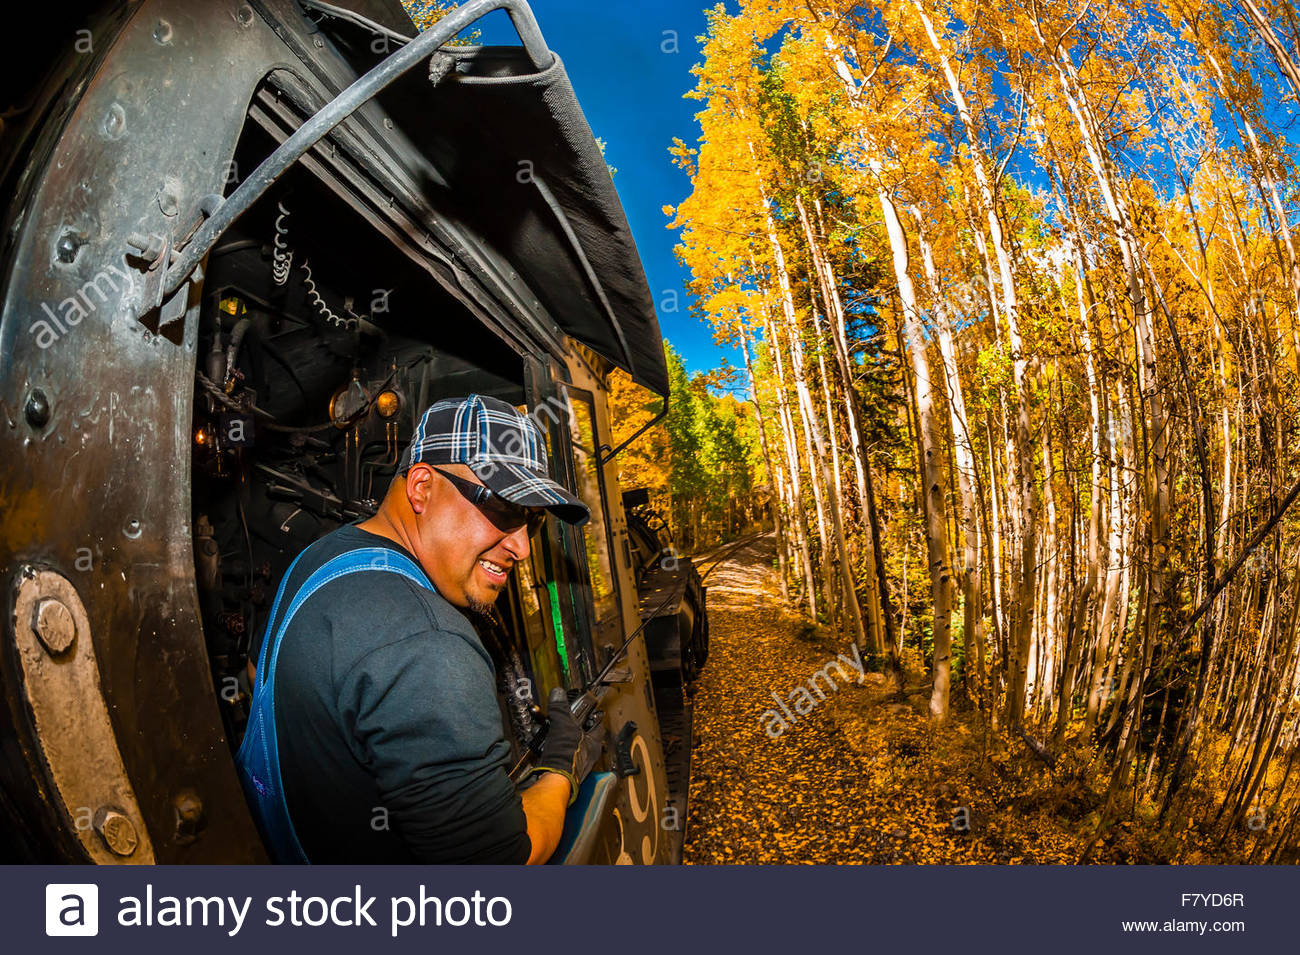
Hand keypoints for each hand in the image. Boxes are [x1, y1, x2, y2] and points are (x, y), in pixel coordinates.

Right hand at [535, 687, 602, 802]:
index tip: (585, 707)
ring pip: (571, 744)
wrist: (553, 779)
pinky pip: (560, 754)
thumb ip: (560, 709)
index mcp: (594, 743)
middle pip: (582, 734)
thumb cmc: (566, 755)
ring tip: (551, 730)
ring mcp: (576, 763)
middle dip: (572, 726)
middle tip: (563, 719)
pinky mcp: (564, 769)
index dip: (591, 714)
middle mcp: (588, 754)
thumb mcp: (563, 725)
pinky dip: (553, 748)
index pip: (597, 724)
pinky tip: (545, 745)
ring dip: (561, 737)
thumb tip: (558, 693)